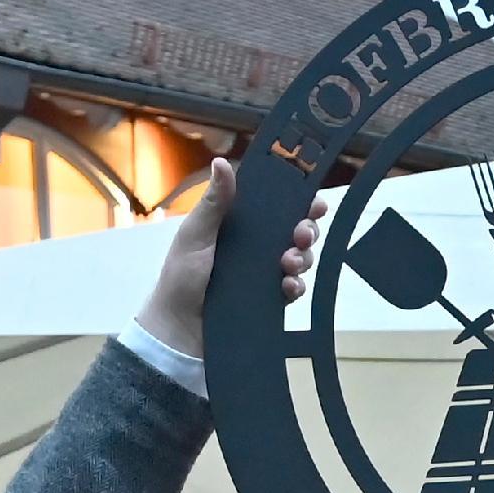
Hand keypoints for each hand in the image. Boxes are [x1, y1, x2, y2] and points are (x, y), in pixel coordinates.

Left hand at [134, 159, 335, 357]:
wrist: (179, 330)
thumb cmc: (181, 278)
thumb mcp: (195, 235)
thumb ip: (214, 202)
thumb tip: (223, 162)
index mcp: (238, 224)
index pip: (275, 206)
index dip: (298, 201)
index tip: (314, 202)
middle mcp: (255, 246)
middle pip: (294, 230)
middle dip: (306, 230)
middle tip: (301, 236)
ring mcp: (264, 272)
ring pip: (300, 258)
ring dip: (303, 257)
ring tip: (289, 264)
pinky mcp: (269, 298)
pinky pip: (294, 288)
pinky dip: (297, 285)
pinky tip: (288, 286)